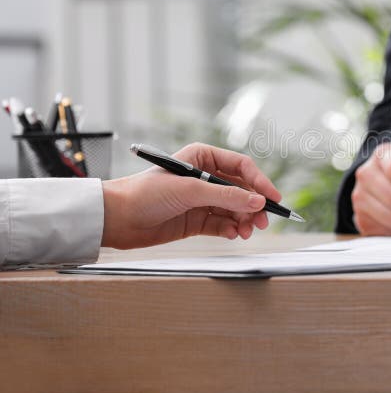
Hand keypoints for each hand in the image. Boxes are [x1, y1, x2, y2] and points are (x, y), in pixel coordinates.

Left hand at [101, 143, 280, 248]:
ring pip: (234, 210)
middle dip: (253, 206)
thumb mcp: (190, 191)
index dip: (259, 182)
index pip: (241, 167)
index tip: (272, 198)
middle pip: (241, 190)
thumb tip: (257, 202)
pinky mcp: (196, 220)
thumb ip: (226, 197)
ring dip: (243, 221)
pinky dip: (230, 230)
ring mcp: (201, 200)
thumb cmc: (145, 193)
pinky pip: (222, 224)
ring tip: (246, 232)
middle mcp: (204, 177)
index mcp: (203, 158)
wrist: (116, 218)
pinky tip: (232, 235)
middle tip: (261, 222)